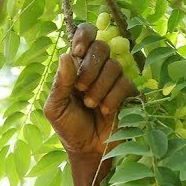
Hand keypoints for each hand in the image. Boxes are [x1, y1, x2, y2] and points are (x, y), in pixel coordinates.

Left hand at [44, 23, 138, 156]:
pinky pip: (126, 83)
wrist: (88, 150)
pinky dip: (113, 97)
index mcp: (77, 65)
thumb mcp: (56, 107)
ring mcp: (114, 80)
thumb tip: (67, 56)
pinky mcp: (129, 94)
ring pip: (114, 66)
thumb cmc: (69, 127)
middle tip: (81, 88)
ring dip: (100, 87)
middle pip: (102, 47)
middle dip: (90, 68)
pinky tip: (106, 110)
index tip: (78, 52)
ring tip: (91, 105)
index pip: (86, 34)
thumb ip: (61, 82)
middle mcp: (97, 68)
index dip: (85, 36)